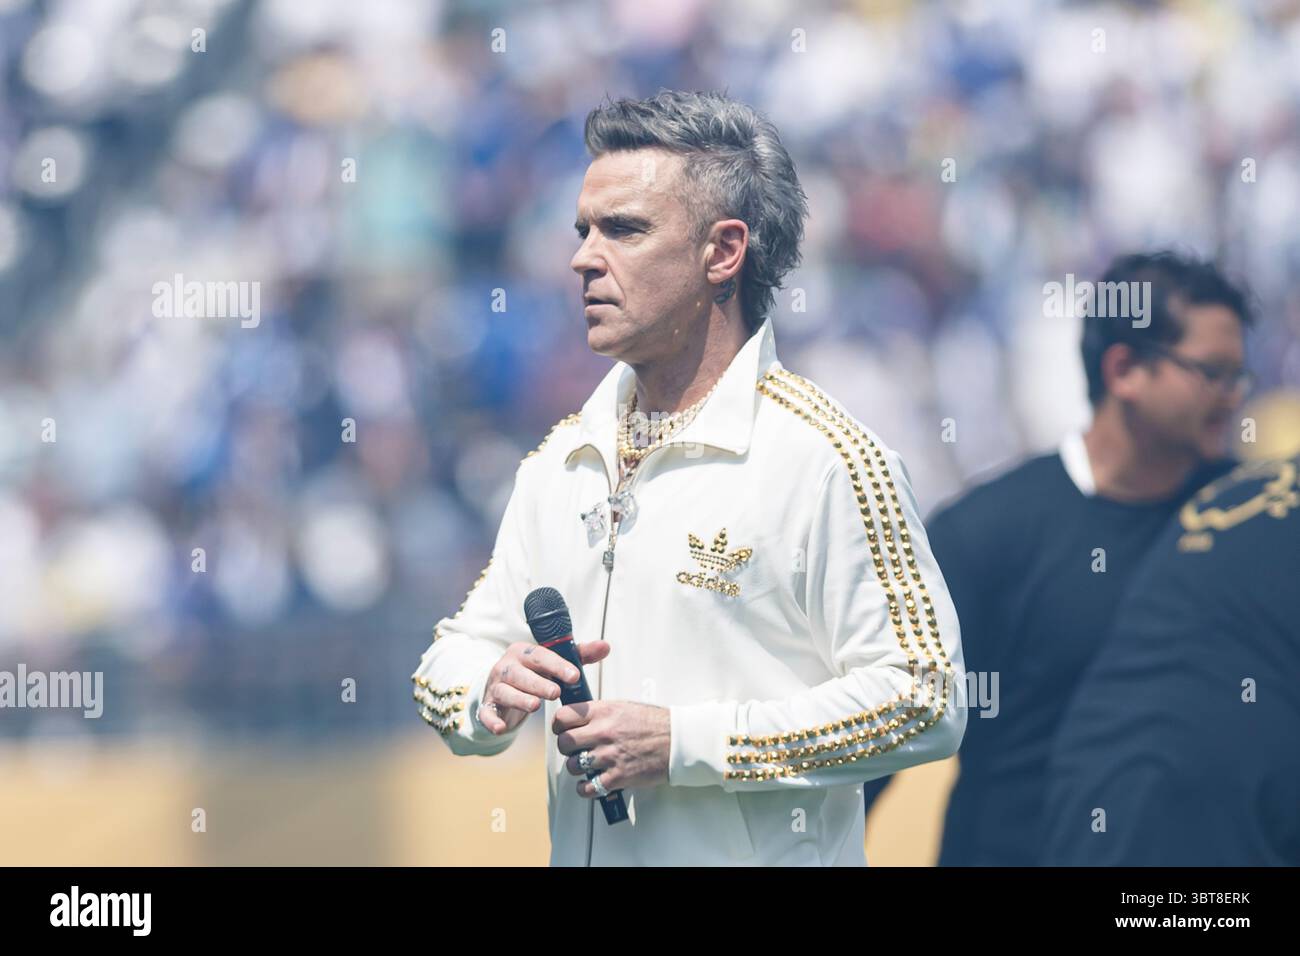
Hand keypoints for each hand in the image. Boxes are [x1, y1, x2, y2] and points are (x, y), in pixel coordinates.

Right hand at [477, 640, 610, 734]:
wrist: (503, 687)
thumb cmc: (535, 673)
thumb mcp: (555, 663)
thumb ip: (580, 655)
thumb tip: (605, 646)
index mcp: (524, 652)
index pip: (541, 655)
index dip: (557, 665)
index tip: (574, 676)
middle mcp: (507, 666)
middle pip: (521, 673)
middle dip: (538, 682)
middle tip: (555, 693)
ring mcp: (495, 686)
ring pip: (506, 691)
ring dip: (519, 698)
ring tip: (535, 706)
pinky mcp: (488, 705)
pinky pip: (487, 712)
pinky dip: (491, 720)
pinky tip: (501, 728)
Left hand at [553, 700, 670, 796]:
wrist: (678, 741)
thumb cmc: (654, 723)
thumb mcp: (624, 707)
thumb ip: (600, 712)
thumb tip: (578, 718)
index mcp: (604, 711)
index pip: (564, 716)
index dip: (559, 725)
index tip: (562, 729)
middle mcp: (603, 732)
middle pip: (564, 743)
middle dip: (566, 747)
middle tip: (575, 748)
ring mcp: (609, 756)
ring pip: (573, 766)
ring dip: (577, 767)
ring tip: (588, 765)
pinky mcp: (618, 777)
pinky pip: (587, 788)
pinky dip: (585, 788)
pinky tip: (590, 783)